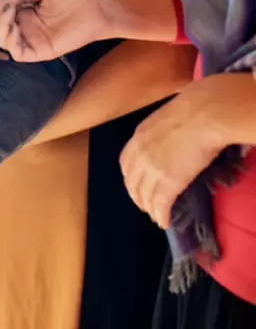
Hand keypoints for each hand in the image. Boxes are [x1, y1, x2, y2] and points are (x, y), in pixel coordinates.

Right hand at [0, 0, 102, 61]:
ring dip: (1, 28)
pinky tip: (15, 28)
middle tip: (6, 6)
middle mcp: (26, 29)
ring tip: (9, 15)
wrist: (95, 8)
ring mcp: (32, 41)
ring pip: (5, 42)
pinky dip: (11, 42)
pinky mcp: (40, 51)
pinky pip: (18, 53)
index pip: (1, 16)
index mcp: (25, 15)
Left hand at [120, 74, 251, 228]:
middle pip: (132, 182)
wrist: (205, 113)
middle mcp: (139, 154)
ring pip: (144, 195)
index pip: (126, 164)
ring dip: (148, 208)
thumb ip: (162, 132)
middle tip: (145, 205)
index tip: (136, 185)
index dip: (130, 178)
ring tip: (155, 215)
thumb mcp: (166, 119)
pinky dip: (160, 215)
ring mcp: (152, 168)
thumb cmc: (194, 109)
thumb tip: (171, 138)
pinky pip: (160, 204)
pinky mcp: (168, 182)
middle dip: (137, 195)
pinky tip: (164, 221)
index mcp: (138, 137)